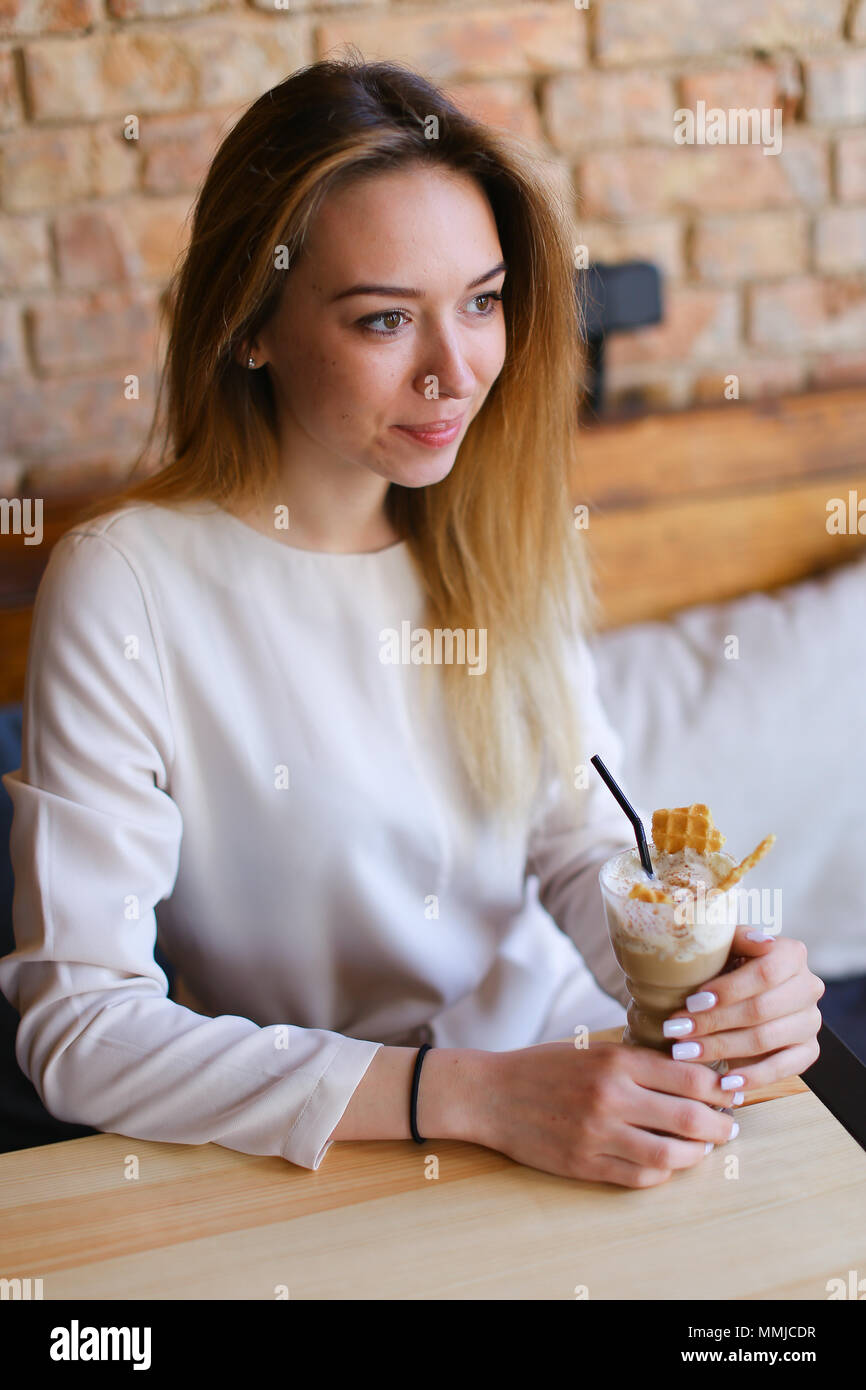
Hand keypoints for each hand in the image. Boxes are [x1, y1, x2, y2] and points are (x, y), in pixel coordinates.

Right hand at [477, 1040, 739, 1188]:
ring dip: (696, 1155)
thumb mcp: (593, 1051)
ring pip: (670, 1155)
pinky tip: (666, 1164)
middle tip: (728, 1128)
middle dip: (720, 1126)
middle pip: (690, 1118)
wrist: (492, 1093)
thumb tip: (694, 1075)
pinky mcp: (585, 1163)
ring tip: (702, 1149)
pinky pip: (640, 1177)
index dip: (721, 1089)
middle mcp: (610, 1095)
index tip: (730, 1093)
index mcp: (615, 1060)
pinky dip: (662, 1173)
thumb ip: (638, 1062)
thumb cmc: (544, 1067)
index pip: (691, 1077)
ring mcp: (597, 1133)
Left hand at [660, 928, 824, 1089]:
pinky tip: (723, 1083)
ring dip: (720, 1048)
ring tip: (684, 1052)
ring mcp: (810, 1021)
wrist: (738, 994)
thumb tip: (762, 941)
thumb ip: (735, 936)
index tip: (691, 1002)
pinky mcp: (807, 1051)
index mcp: (792, 954)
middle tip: (676, 1030)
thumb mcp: (725, 945)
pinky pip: (782, 1069)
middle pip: (760, 1009)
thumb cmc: (726, 966)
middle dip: (713, 1022)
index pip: (765, 972)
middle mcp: (808, 987)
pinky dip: (751, 1078)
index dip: (728, 989)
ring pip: (765, 1039)